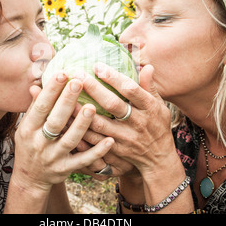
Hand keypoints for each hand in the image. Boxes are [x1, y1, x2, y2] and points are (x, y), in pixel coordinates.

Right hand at [11, 71, 114, 193]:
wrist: (29, 178)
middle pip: (55, 121)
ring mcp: (53, 157)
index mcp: (28, 129)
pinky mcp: (65, 170)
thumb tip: (37, 85)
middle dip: (66, 102)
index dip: (51, 90)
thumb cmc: (30, 144)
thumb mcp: (27, 126)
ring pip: (70, 140)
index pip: (41, 107)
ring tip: (92, 107)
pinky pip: (83, 161)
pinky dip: (96, 152)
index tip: (62, 73)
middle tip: (79, 82)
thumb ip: (35, 107)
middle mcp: (39, 143)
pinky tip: (109, 140)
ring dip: (81, 125)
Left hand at [77, 63, 175, 177]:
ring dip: (81, 111)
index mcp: (149, 108)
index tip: (97, 66)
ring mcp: (126, 139)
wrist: (159, 160)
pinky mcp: (115, 152)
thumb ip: (150, 87)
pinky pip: (94, 142)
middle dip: (94, 88)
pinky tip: (67, 121)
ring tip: (66, 97)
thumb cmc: (157, 127)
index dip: (113, 77)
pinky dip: (81, 132)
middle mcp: (138, 123)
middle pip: (113, 104)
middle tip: (78, 75)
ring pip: (100, 124)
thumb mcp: (160, 106)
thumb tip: (147, 66)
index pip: (130, 89)